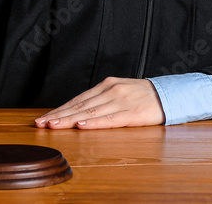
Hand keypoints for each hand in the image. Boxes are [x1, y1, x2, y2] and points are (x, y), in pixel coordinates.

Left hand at [34, 77, 164, 129]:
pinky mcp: (132, 113)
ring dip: (70, 120)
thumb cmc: (143, 97)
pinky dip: (94, 123)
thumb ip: (101, 100)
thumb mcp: (120, 92)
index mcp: (107, 85)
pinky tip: (82, 126)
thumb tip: (78, 112)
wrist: (170, 95)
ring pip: (90, 112)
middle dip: (59, 115)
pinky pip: (110, 119)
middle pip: (80, 105)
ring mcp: (121, 101)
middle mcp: (111, 91)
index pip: (78, 99)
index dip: (60, 109)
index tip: (44, 118)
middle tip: (41, 123)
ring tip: (53, 125)